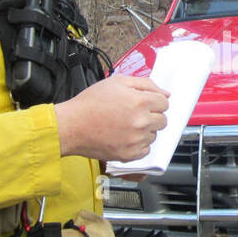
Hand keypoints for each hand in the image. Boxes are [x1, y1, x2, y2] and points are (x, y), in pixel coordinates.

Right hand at [54, 75, 168, 160]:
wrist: (72, 125)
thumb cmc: (90, 103)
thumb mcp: (116, 82)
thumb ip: (145, 84)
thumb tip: (165, 93)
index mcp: (140, 102)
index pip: (164, 103)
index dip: (154, 101)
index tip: (144, 103)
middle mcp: (141, 122)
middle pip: (162, 120)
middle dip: (151, 116)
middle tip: (134, 114)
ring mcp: (136, 140)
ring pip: (154, 135)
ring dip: (145, 130)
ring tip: (125, 125)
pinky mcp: (129, 154)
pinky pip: (145, 150)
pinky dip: (138, 144)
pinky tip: (125, 137)